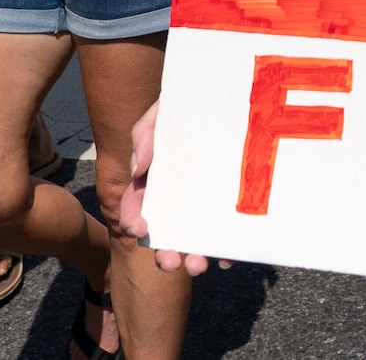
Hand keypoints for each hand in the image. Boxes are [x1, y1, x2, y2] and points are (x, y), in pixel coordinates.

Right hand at [118, 99, 224, 274]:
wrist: (229, 99)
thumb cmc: (188, 109)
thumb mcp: (161, 113)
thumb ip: (144, 135)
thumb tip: (140, 169)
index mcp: (156, 183)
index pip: (137, 207)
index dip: (133, 220)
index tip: (140, 229)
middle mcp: (179, 200)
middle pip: (166, 232)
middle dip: (165, 253)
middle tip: (171, 263)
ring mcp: (206, 205)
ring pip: (196, 239)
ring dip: (194, 257)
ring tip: (198, 266)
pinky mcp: (232, 208)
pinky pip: (230, 234)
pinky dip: (228, 250)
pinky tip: (228, 258)